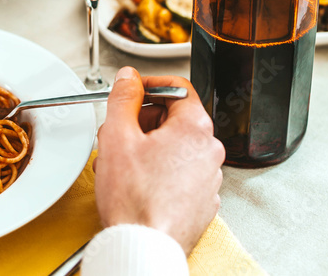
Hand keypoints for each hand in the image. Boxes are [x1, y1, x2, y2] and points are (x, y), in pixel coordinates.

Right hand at [94, 67, 224, 253]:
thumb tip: (129, 79)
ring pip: (177, 147)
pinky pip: (182, 174)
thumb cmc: (135, 200)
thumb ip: (123, 98)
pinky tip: (139, 184)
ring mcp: (209, 177)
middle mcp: (210, 150)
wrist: (144, 247)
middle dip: (145, 122)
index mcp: (195, 127)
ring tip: (125, 165)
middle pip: (176, 118)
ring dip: (150, 148)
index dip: (150, 85)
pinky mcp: (202, 200)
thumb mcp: (117, 136)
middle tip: (121, 135)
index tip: (133, 92)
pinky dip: (162, 172)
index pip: (177, 87)